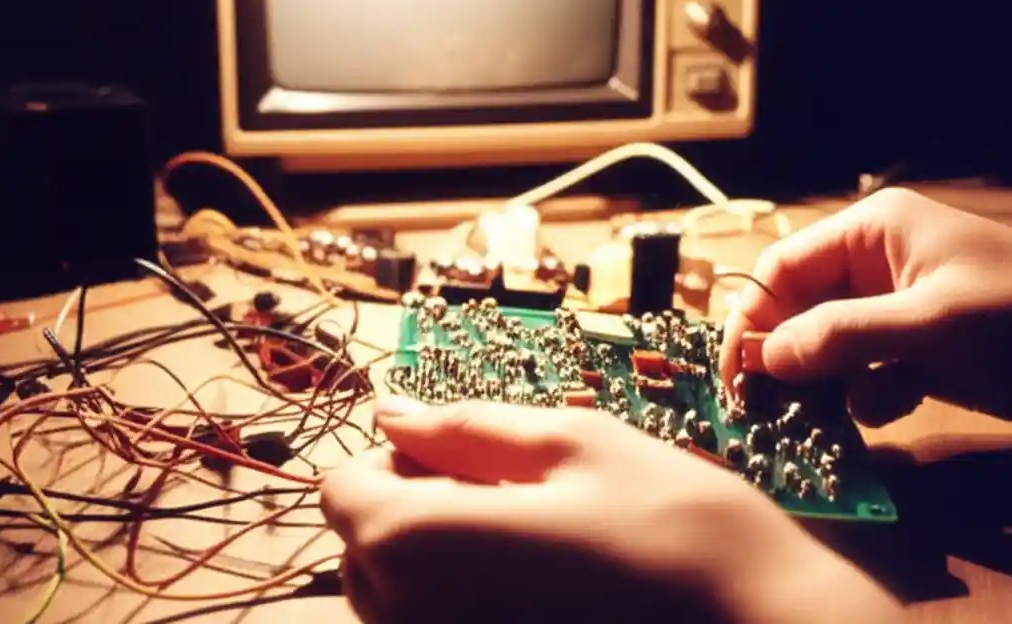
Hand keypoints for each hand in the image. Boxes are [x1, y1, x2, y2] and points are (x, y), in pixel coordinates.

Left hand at [321, 398, 900, 623]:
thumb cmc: (671, 525)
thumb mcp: (572, 443)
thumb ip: (465, 427)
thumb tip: (393, 409)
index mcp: (415, 543)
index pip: (340, 488)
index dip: (393, 458)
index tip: (465, 452)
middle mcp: (408, 619)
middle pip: (362, 547)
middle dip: (412, 504)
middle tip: (509, 488)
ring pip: (398, 598)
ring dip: (440, 556)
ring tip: (534, 538)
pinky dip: (470, 600)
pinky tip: (546, 585)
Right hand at [721, 188, 1011, 430]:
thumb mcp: (932, 327)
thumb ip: (841, 338)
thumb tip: (763, 357)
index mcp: (873, 233)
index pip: (781, 269)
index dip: (751, 321)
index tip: (735, 378)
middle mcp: (878, 265)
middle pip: (800, 310)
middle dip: (788, 359)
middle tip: (771, 413)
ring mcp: (903, 310)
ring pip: (832, 347)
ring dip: (828, 384)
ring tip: (832, 419)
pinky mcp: (928, 350)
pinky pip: (871, 373)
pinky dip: (871, 396)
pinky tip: (896, 409)